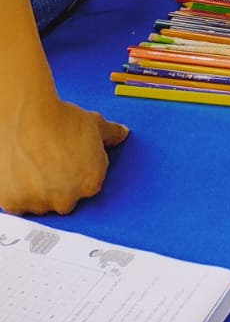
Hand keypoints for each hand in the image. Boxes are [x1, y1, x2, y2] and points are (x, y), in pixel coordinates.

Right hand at [0, 86, 126, 215]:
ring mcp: (41, 203)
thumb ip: (112, 134)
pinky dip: (17, 192)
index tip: (71, 160)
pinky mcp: (15, 203)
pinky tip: (20, 172)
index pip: (89, 185)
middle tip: (51, 161)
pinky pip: (18, 204)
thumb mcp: (95, 124)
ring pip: (41, 203)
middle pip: (66, 198)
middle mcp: (68, 199)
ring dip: (38, 190)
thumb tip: (122, 134)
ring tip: (34, 163)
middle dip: (61, 184)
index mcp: (91, 183)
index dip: (81, 170)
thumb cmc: (60, 119)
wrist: (27, 116)